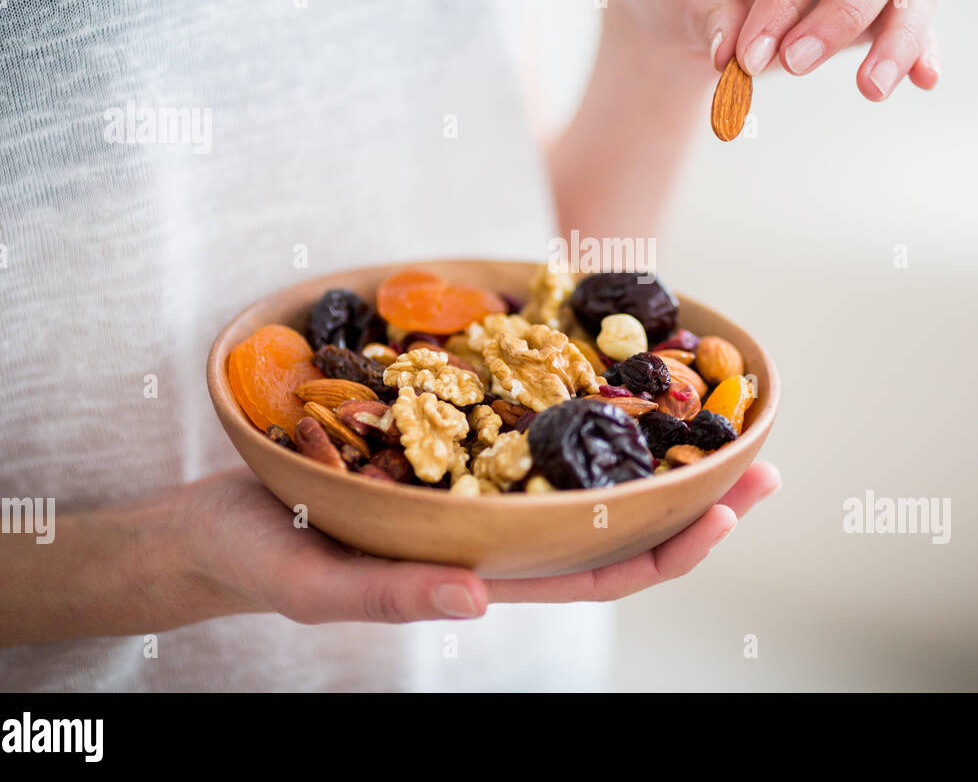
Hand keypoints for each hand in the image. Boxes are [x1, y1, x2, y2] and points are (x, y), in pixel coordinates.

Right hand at [183, 462, 781, 622]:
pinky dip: (582, 406)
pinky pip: (534, 428)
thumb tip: (478, 606)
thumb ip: (393, 597)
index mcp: (483, 575)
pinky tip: (610, 371)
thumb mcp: (318, 586)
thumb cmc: (260, 559)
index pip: (598, 575)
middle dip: (694, 496)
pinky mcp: (455, 445)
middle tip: (762, 454)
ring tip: (714, 408)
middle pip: (617, 521)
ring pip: (587, 474)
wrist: (215, 518)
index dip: (669, 550)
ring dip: (655, 448)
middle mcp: (498, 533)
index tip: (729, 513)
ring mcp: (481, 489)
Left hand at [609, 0, 939, 99]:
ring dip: (898, 39)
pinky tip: (923, 79)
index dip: (782, 1)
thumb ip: (707, 14)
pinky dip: (919, 48)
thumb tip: (728, 56)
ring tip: (871, 89)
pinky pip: (916, 14)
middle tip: (793, 67)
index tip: (748, 58)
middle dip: (841, 15)